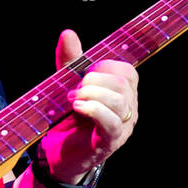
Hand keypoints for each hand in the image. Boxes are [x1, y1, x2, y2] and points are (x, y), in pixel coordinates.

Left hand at [40, 29, 138, 181]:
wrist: (58, 155)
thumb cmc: (67, 119)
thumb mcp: (67, 84)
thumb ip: (69, 61)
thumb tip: (68, 33)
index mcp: (123, 92)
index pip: (125, 70)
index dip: (102, 67)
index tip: (81, 75)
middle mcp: (129, 108)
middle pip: (123, 82)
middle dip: (94, 80)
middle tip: (73, 90)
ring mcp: (123, 126)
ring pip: (119, 100)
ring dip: (91, 94)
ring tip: (72, 100)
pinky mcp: (111, 142)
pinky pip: (112, 122)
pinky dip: (93, 110)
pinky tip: (77, 107)